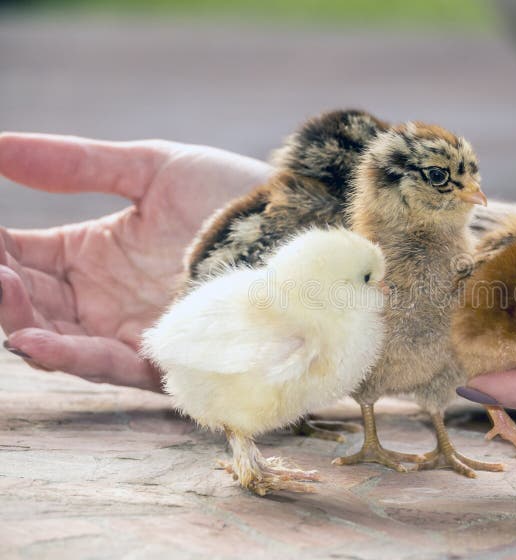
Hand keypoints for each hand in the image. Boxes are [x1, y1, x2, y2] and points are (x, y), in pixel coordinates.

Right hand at [0, 133, 269, 390]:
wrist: (299, 224)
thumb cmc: (234, 194)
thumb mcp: (153, 169)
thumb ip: (77, 164)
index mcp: (94, 253)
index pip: (20, 257)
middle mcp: (104, 299)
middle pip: (28, 303)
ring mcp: (132, 331)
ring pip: (56, 338)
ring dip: (18, 318)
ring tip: (1, 287)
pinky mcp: (166, 358)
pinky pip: (108, 365)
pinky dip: (68, 356)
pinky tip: (32, 339)